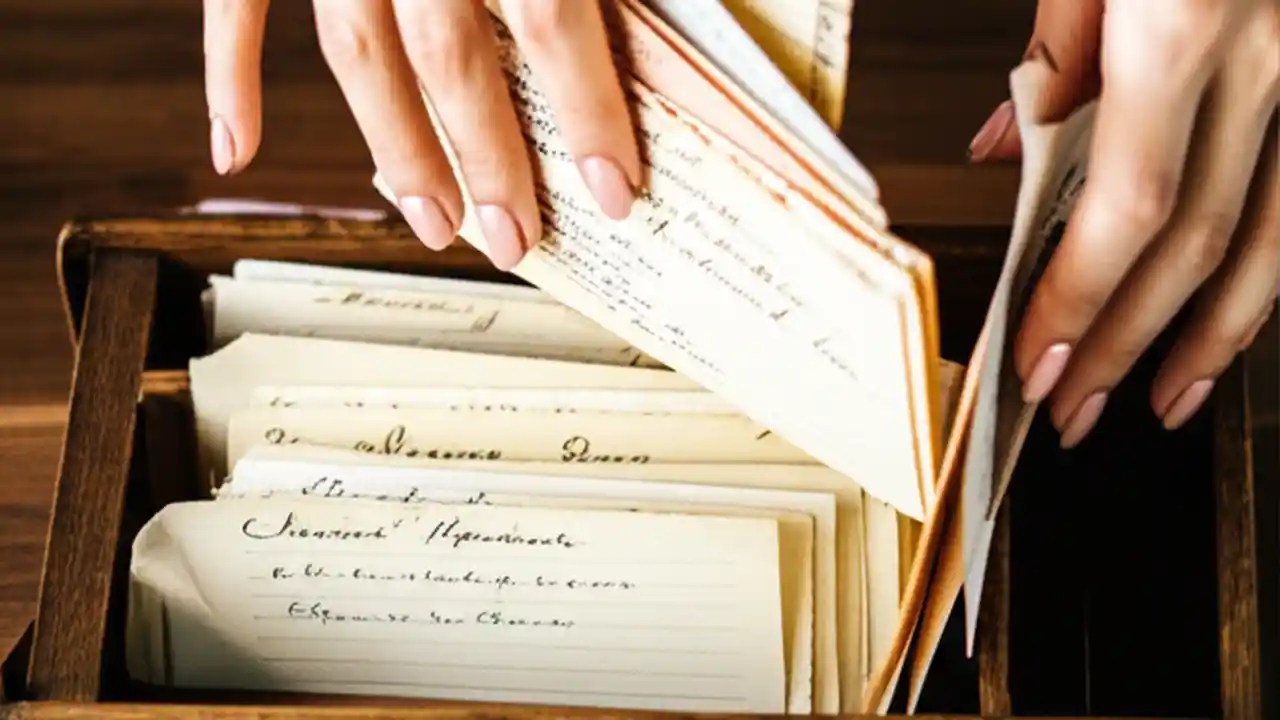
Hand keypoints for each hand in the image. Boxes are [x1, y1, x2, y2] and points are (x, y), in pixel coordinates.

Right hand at [201, 0, 641, 269]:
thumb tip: (659, 31)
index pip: (550, 21)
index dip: (587, 113)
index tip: (615, 193)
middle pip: (450, 58)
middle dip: (486, 160)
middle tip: (515, 239)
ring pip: (355, 49)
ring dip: (393, 145)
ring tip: (434, 224)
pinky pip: (235, 3)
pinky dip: (228, 74)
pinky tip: (238, 150)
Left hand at [970, 0, 1278, 446]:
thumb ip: (1056, 49)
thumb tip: (1016, 150)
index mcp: (1188, 22)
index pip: (1127, 206)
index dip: (1079, 298)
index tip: (1035, 359)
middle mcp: (1274, 56)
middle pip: (1196, 242)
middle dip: (1124, 341)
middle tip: (1071, 407)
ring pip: (1274, 238)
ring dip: (1210, 337)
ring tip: (1155, 400)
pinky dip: (1263, 270)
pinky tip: (1227, 318)